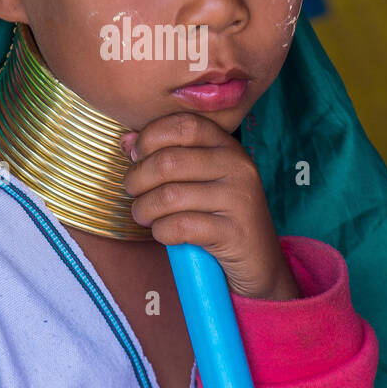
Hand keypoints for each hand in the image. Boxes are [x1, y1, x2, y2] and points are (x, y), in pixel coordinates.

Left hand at [119, 112, 299, 299]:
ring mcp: (239, 199)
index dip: (151, 137)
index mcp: (227, 146)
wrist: (259, 262)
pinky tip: (165, 233)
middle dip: (137, 179)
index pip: (184, 124)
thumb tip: (127, 141)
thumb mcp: (199, 181)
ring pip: (169, 196)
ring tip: (144, 216)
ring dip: (144, 209)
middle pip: (169, 161)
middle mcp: (238, 166)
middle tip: (133, 193)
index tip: (137, 158)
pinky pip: (180, 226)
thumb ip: (165, 156)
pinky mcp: (235, 232)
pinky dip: (162, 231)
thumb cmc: (220, 218)